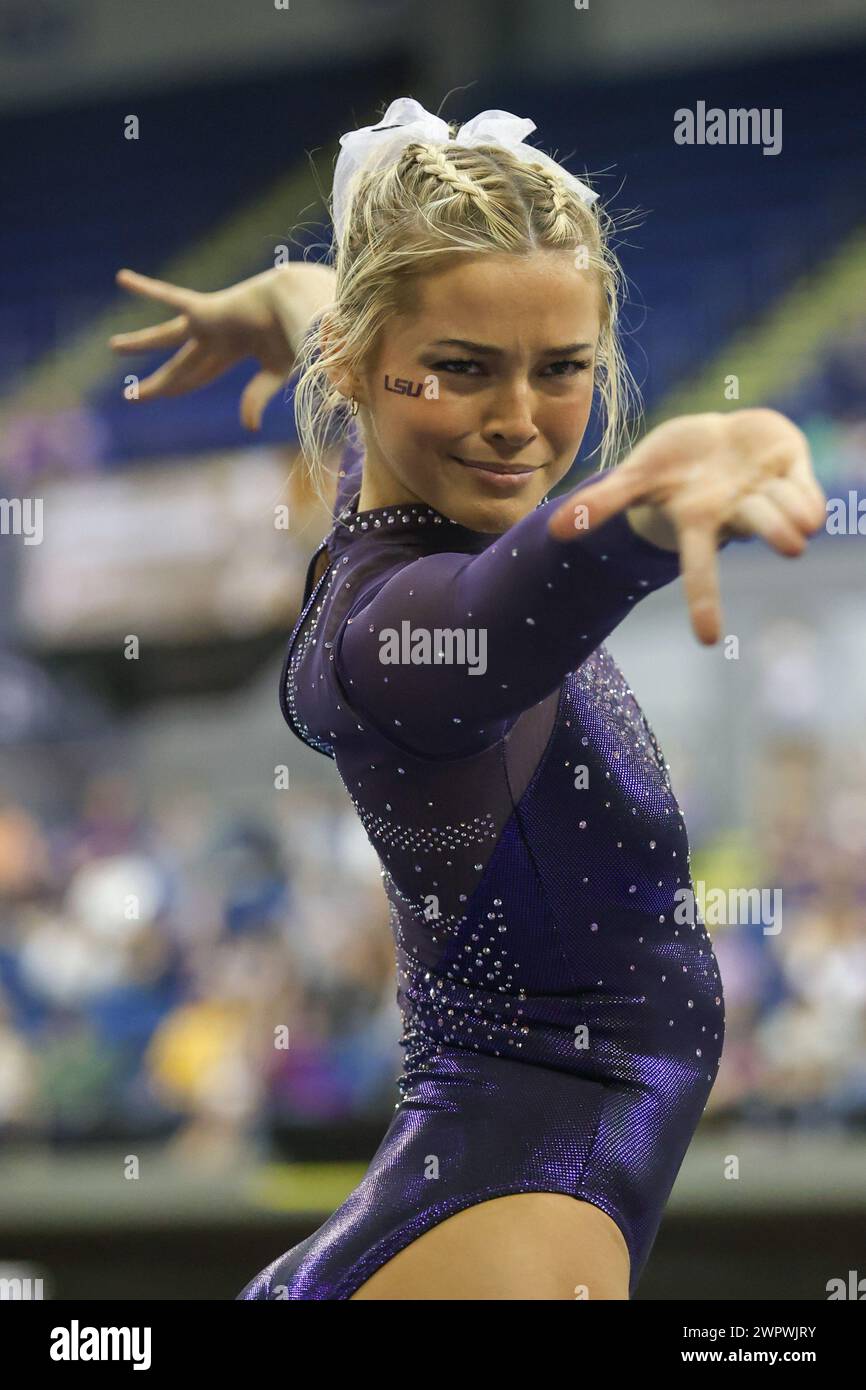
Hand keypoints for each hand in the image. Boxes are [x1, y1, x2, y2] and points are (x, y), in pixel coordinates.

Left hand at [109, 264, 333, 429]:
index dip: (180, 388)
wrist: (303, 304)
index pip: (199, 375)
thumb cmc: (301, 336)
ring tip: (114, 348)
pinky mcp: (206, 308)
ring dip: (140, 343)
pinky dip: (147, 289)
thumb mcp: (278, 372)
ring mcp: (210, 322)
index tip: (164, 395)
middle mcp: (218, 337)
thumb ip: (257, 396)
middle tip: (131, 396)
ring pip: (166, 337)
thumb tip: (248, 428)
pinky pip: (171, 297)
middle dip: (158, 383)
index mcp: (237, 351)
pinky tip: (122, 279)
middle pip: (179, 366)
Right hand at [547, 409, 825, 644]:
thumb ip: (602, 503)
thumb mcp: (635, 478)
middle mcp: (736, 513)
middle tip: (794, 548)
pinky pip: (808, 485)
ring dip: (795, 513)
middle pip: (757, 526)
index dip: (702, 601)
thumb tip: (555, 532)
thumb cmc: (671, 464)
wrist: (721, 438)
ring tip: (806, 529)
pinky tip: (816, 514)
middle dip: (774, 533)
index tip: (706, 641)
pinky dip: (811, 496)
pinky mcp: (792, 466)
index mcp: (698, 523)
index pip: (699, 568)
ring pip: (788, 507)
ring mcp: (767, 492)